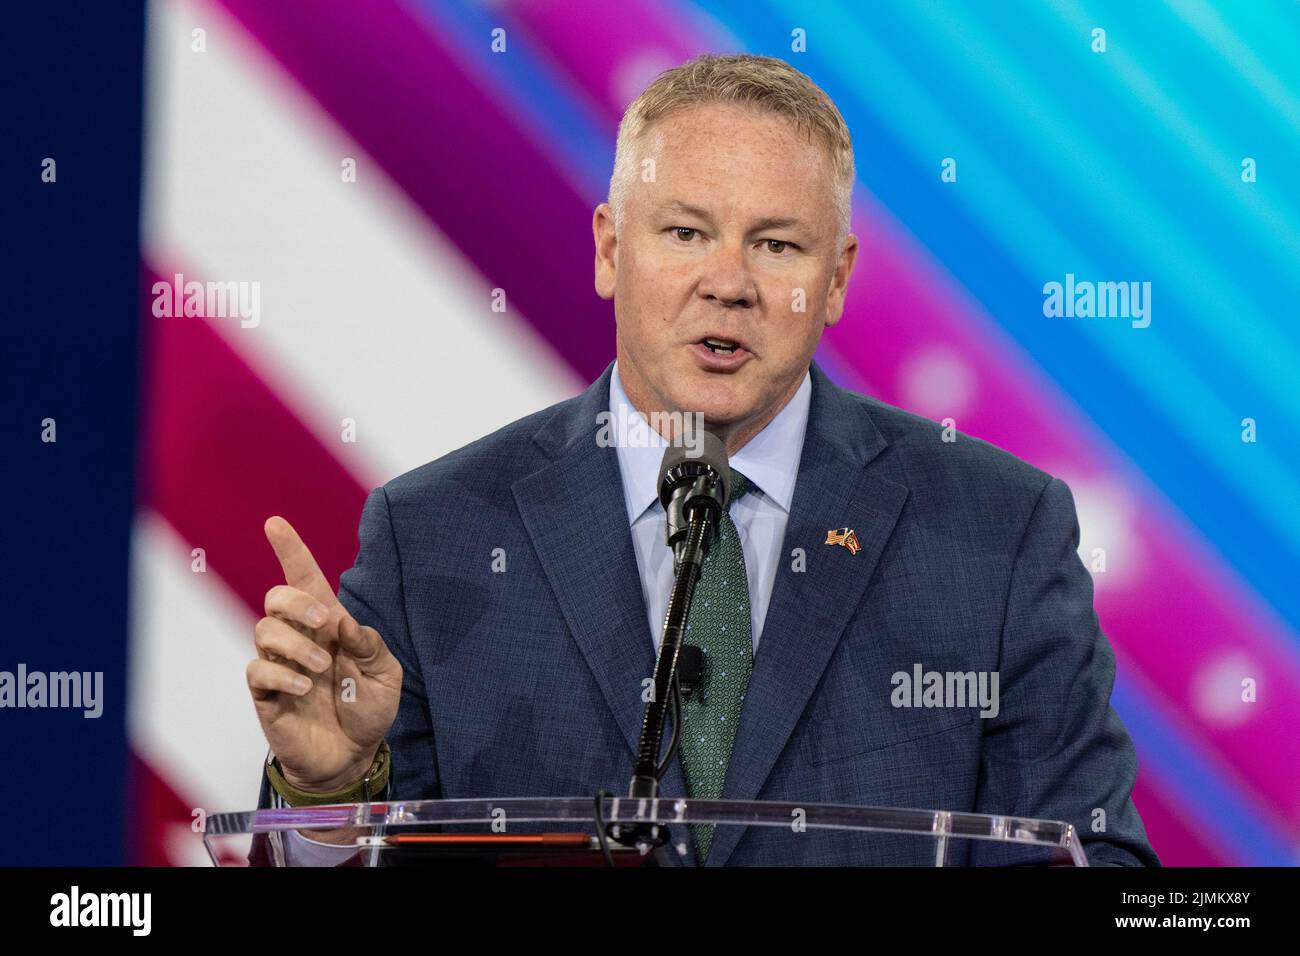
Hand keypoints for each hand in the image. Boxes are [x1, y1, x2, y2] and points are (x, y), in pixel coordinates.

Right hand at [247, 516, 402, 791]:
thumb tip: (342, 622)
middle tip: (324, 622)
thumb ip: (370, 644)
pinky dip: (280, 674)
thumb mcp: (386, 674)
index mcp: (329, 626)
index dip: (291, 551)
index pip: (305, 580)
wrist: (354, 756)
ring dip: (294, 644)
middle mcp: (300, 640)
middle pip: (275, 598)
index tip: (275, 523)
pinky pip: (257, 671)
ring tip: (321, 668)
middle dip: (295, 601)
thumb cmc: (369, 708)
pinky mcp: (267, 695)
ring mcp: (280, 666)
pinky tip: (303, 687)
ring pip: (264, 631)